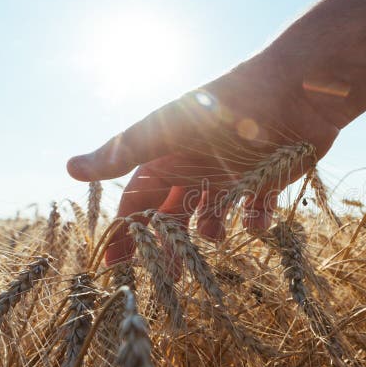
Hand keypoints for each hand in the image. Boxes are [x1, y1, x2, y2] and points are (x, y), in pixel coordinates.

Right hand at [67, 61, 339, 263]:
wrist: (296, 90)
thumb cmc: (228, 106)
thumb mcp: (169, 130)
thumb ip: (125, 152)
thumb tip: (69, 169)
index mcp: (171, 155)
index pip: (139, 198)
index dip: (127, 229)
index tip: (117, 264)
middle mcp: (199, 164)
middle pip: (175, 212)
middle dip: (168, 243)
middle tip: (167, 277)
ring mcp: (234, 171)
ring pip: (214, 211)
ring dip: (212, 230)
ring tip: (215, 237)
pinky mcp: (269, 176)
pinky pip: (257, 208)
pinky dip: (257, 220)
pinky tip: (257, 223)